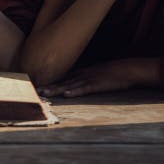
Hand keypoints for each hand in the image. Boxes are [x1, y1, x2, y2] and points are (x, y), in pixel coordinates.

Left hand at [38, 58, 160, 97]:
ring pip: (70, 85)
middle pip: (62, 81)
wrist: (128, 69)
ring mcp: (89, 79)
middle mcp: (82, 75)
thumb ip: (85, 78)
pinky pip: (84, 89)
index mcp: (82, 73)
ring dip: (56, 89)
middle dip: (49, 86)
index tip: (38, 85)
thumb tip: (74, 83)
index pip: (63, 77)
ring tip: (44, 93)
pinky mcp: (98, 85)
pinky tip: (66, 94)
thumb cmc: (113, 72)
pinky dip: (75, 91)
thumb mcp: (96, 74)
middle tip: (35, 89)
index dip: (50, 82)